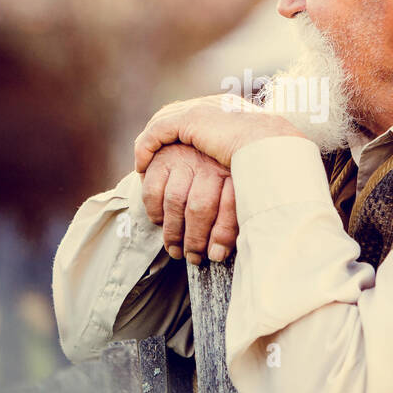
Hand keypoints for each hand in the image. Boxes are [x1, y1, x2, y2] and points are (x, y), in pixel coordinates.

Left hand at [133, 94, 303, 173]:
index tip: (168, 158)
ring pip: (162, 122)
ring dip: (148, 144)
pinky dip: (147, 147)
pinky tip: (143, 166)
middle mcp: (213, 104)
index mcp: (228, 110)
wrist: (274, 143)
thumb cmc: (272, 157)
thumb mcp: (255, 156)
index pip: (194, 118)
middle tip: (148, 160)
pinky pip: (158, 132)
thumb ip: (241, 159)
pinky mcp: (191, 119)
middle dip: (157, 137)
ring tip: (143, 166)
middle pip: (173, 116)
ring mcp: (201, 108)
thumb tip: (239, 178)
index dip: (176, 136)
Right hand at [141, 143, 237, 264]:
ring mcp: (185, 159)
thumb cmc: (225, 170)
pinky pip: (153, 191)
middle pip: (200, 208)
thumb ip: (232, 217)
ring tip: (175, 249)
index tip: (216, 256)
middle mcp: (210, 163)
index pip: (230, 206)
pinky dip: (155, 211)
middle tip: (193, 258)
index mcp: (234, 170)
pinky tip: (160, 222)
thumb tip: (218, 252)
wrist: (206, 134)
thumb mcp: (238, 187)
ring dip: (173, 232)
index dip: (222, 235)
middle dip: (194, 239)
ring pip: (176, 202)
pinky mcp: (162, 158)